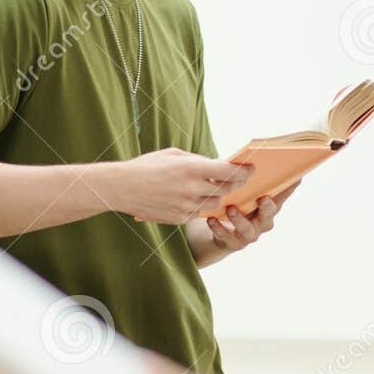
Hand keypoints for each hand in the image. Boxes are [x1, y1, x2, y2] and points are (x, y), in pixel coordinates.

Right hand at [113, 148, 252, 224]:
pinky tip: (191, 198)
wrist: (122, 188)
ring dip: (216, 196)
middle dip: (233, 184)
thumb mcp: (174, 154)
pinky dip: (199, 205)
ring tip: (210, 188)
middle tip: (236, 179)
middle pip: (226, 190)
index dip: (243, 171)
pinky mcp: (180, 219)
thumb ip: (198, 161)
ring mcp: (187, 206)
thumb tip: (217, 166)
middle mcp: (193, 188)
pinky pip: (199, 213)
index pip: (229, 172)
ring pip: (215, 204)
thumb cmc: (147, 166)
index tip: (250, 169)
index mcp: (193, 168)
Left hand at [204, 180, 299, 253]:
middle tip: (263, 198)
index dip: (290, 188)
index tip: (297, 177)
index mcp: (268, 207)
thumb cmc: (235, 205)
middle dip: (267, 207)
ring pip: (248, 229)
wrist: (221, 234)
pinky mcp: (234, 243)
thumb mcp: (241, 192)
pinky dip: (219, 228)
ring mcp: (250, 234)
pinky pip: (226, 236)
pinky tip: (212, 219)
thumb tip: (243, 161)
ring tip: (231, 209)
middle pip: (268, 215)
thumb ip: (244, 179)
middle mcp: (263, 222)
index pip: (282, 196)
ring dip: (240, 219)